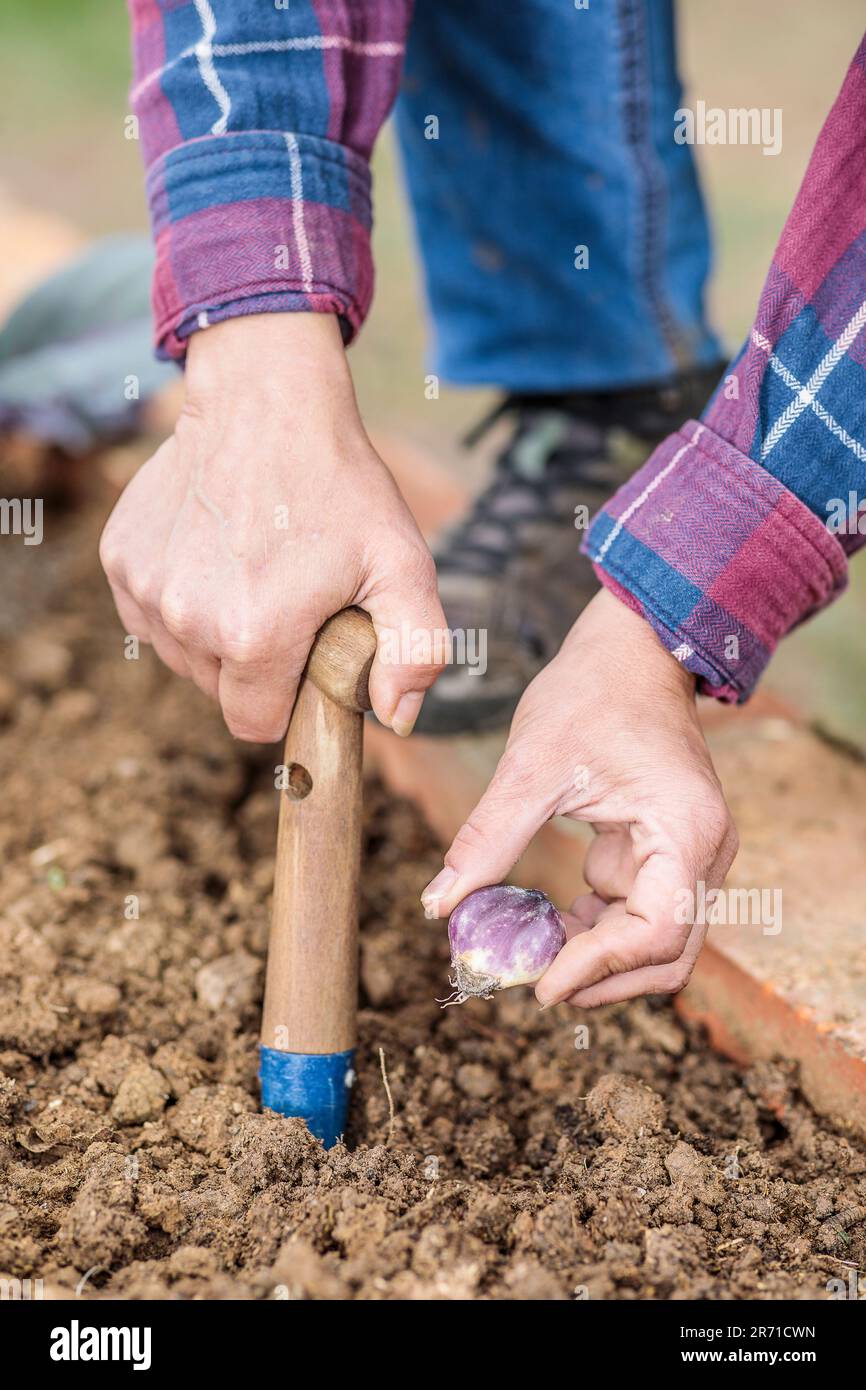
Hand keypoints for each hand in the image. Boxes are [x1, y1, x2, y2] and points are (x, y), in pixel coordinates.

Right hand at [100, 314, 445, 740]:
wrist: (267, 399)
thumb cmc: (341, 485)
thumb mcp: (403, 563)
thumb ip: (416, 650)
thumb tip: (398, 719)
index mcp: (253, 636)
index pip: (255, 723)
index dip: (288, 699)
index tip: (308, 655)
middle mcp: (186, 620)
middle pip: (219, 690)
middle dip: (256, 666)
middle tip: (290, 602)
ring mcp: (145, 587)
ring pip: (183, 656)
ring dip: (216, 634)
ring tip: (255, 573)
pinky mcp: (120, 559)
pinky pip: (150, 616)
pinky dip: (181, 601)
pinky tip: (216, 556)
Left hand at [421, 588, 737, 1006]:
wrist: (630, 653)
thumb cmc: (591, 694)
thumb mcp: (532, 764)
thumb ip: (489, 838)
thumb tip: (438, 904)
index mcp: (685, 830)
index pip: (659, 932)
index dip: (601, 968)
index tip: (540, 984)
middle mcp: (703, 853)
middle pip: (668, 955)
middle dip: (602, 978)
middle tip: (531, 984)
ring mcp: (689, 856)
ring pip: (655, 944)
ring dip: (597, 960)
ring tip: (529, 954)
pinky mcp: (667, 855)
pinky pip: (639, 916)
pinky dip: (596, 931)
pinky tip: (548, 921)